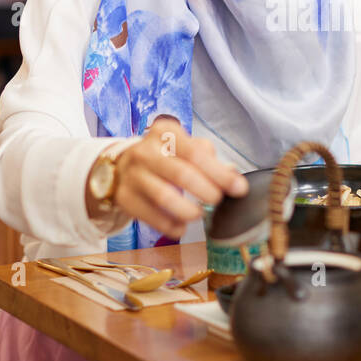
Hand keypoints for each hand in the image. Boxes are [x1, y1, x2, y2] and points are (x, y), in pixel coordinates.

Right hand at [110, 117, 247, 239]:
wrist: (121, 168)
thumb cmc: (163, 157)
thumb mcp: (183, 147)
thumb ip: (209, 158)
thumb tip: (232, 174)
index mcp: (165, 132)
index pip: (196, 153)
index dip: (220, 174)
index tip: (239, 188)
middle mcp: (145, 151)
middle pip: (181, 174)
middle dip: (206, 192)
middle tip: (217, 201)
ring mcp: (132, 174)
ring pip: (163, 197)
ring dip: (188, 211)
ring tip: (199, 214)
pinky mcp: (124, 197)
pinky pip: (151, 216)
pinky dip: (170, 226)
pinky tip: (181, 227)